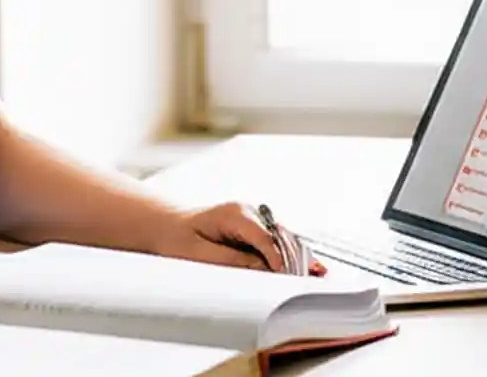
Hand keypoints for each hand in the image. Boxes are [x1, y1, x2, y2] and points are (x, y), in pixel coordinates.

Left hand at [149, 203, 328, 275]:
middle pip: (279, 236)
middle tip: (316, 275)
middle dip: (296, 256)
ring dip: (297, 255)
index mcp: (234, 214)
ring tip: (318, 273)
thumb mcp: (200, 254)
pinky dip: (289, 255)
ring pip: (282, 238)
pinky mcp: (255, 229)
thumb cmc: (178, 239)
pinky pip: (276, 242)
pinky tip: (307, 266)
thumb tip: (264, 268)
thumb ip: (233, 260)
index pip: (264, 237)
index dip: (278, 257)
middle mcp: (249, 212)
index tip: (288, 275)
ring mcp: (254, 219)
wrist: (167, 226)